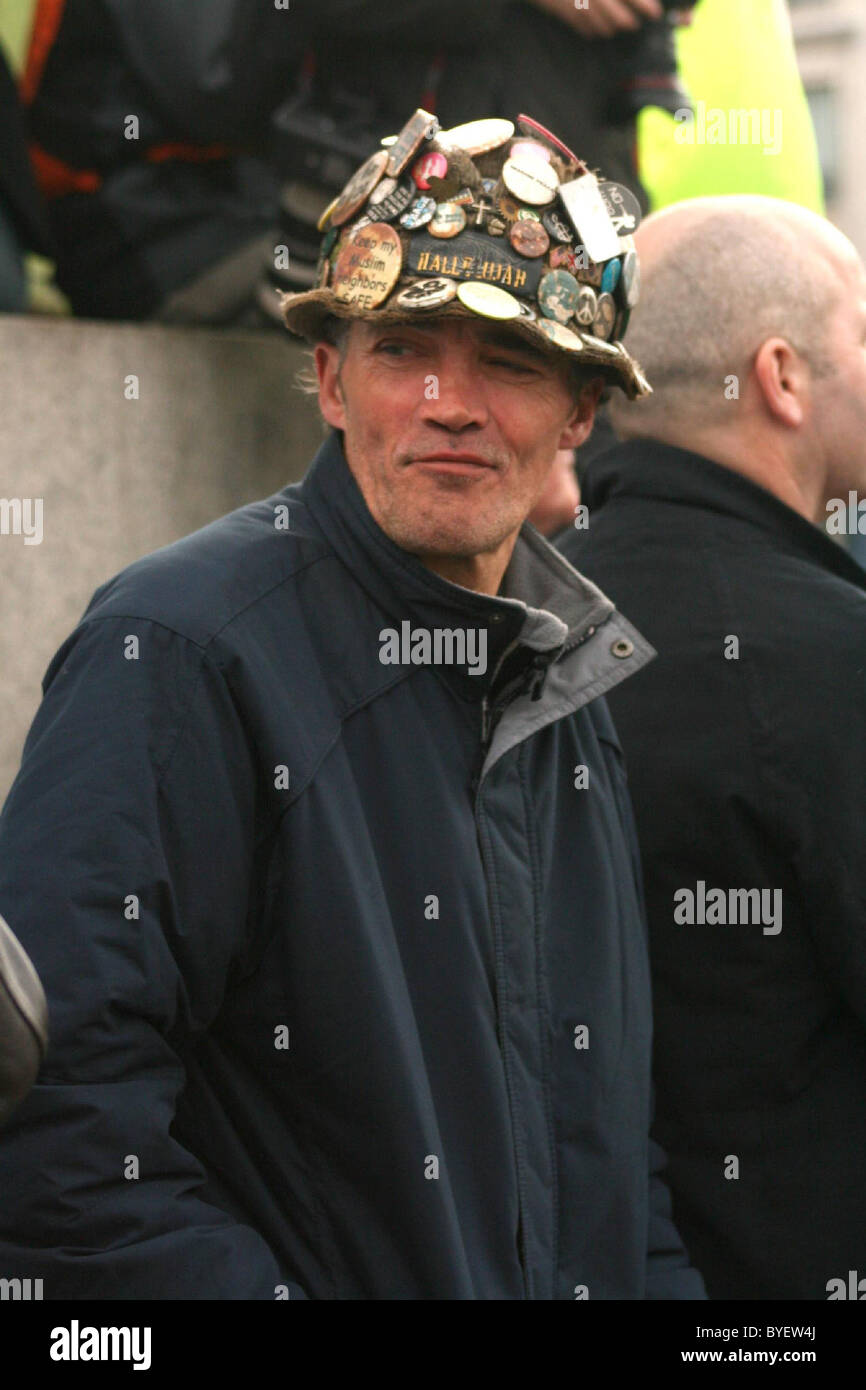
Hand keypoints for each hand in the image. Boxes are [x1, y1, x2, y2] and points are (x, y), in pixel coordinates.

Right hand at [528, 0, 663, 38]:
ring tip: (614, 28)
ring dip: (610, 28)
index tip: (655, 14)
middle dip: (627, 22)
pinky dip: (591, 30)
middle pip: (618, 18)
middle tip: (633, 24)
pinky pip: (583, 29)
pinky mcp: (564, 15)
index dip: (646, 6)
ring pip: (601, 26)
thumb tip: (631, 2)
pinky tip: (594, 30)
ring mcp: (579, 8)